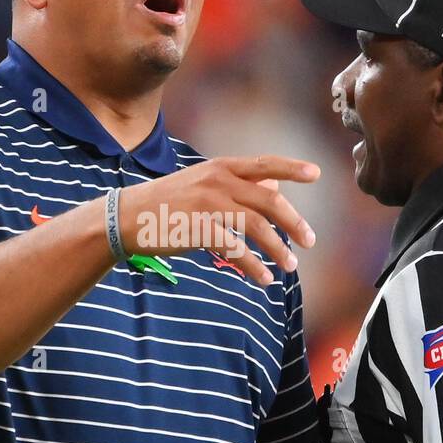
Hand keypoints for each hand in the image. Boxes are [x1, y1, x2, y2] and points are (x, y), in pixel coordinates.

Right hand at [118, 155, 319, 286]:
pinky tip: (263, 278)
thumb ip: (235, 184)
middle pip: (267, 200)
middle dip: (293, 221)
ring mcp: (207, 204)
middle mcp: (217, 181)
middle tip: (310, 240)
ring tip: (290, 266)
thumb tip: (272, 186)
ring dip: (277, 249)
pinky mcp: (197, 228)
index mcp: (220, 167)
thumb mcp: (201, 183)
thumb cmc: (166, 203)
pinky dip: (253, 266)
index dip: (291, 168)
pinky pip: (235, 249)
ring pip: (256, 226)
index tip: (316, 174)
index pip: (263, 164)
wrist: (125, 217)